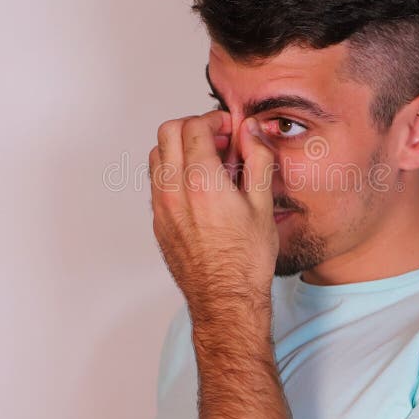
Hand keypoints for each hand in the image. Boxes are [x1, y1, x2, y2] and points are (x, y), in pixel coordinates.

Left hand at [149, 110, 277, 319]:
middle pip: (168, 132)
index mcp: (202, 181)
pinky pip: (156, 181)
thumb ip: (257, 159)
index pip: (194, 126)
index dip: (214, 119)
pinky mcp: (157, 221)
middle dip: (194, 126)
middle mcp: (174, 190)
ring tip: (208, 162)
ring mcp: (161, 206)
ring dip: (180, 147)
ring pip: (156, 154)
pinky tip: (198, 186)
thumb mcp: (262, 204)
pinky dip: (173, 170)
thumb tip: (250, 131)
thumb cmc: (246, 259)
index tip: (230, 128)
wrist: (225, 299)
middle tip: (218, 139)